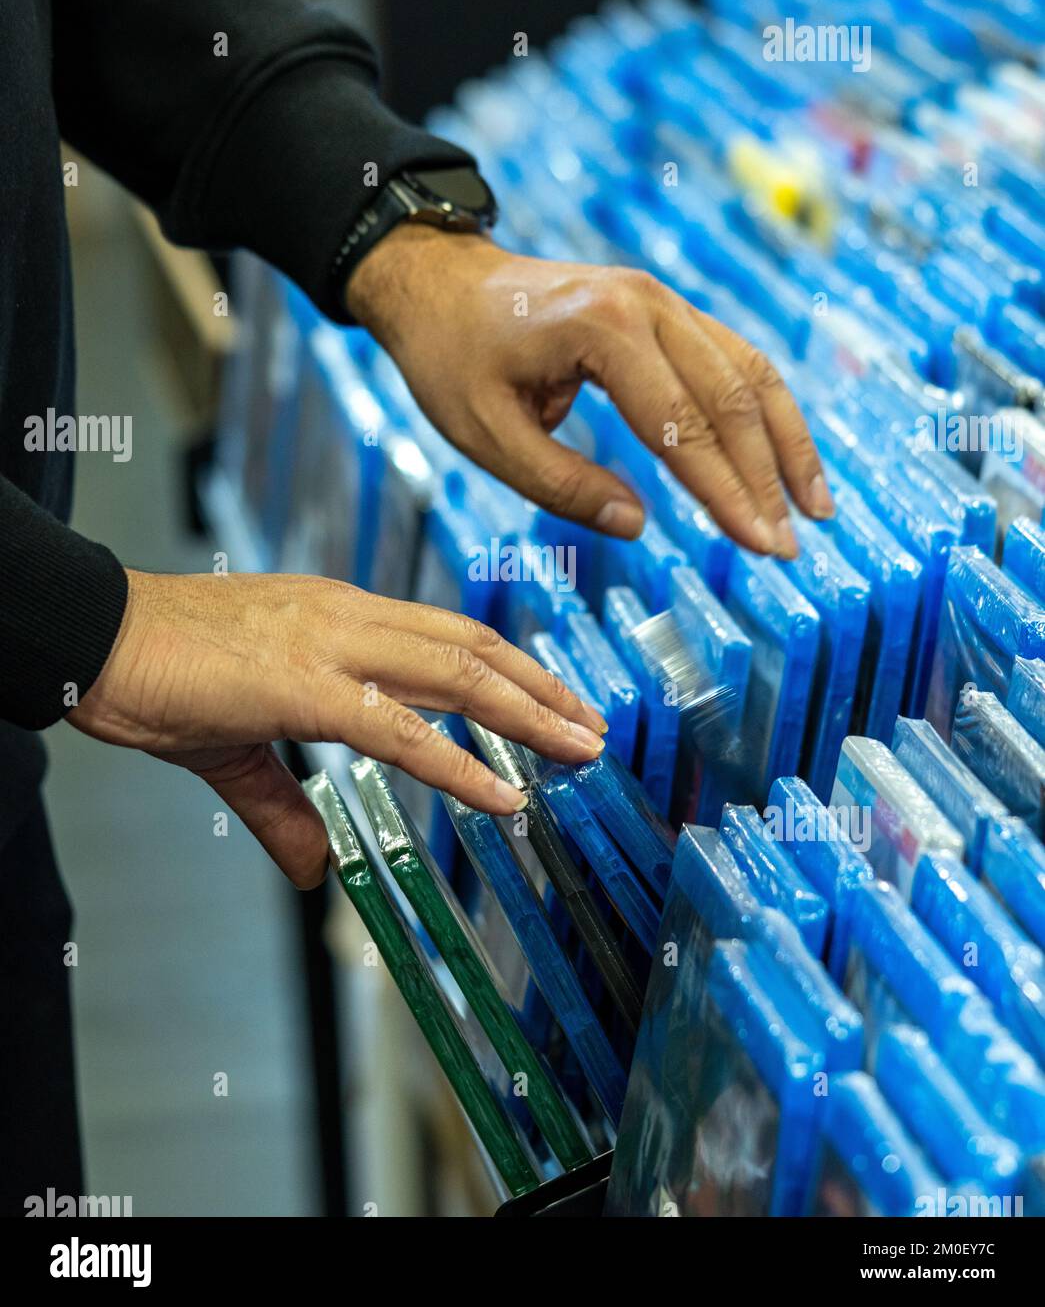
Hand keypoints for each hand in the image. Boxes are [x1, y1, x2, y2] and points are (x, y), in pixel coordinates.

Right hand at [68, 570, 606, 887]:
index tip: (552, 703)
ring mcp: (330, 645)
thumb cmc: (160, 671)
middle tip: (593, 726)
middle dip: (540, 688)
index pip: (446, 637)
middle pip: (471, 647)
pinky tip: (501, 793)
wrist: (94, 635)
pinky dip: (458, 762)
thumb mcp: (236, 749)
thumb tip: (313, 870)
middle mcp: (348, 617)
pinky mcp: (303, 686)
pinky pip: (398, 728)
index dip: (507, 671)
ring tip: (579, 749)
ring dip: (527, 715)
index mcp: (339, 616)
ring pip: (455, 674)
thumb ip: (282, 808)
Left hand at [346, 225, 832, 558]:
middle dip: (766, 477)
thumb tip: (638, 526)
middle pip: (732, 397)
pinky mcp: (666, 311)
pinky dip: (765, 411)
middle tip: (789, 547)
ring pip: (749, 372)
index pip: (685, 424)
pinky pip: (733, 358)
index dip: (727, 491)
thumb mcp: (488, 437)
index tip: (763, 546)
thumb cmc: (453, 360)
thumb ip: (563, 486)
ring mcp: (663, 300)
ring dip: (786, 441)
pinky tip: (783, 458)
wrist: (440, 282)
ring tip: (813, 508)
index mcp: (603, 330)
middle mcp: (648, 304)